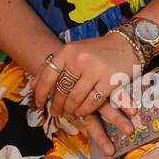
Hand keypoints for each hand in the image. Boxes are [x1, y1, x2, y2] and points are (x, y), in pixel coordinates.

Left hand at [32, 33, 139, 154]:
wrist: (127, 44)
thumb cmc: (96, 50)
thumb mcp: (73, 52)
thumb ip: (52, 66)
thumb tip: (31, 85)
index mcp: (68, 51)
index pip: (48, 75)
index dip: (41, 92)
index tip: (38, 103)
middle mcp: (80, 60)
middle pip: (62, 89)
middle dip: (56, 104)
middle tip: (54, 113)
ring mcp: (95, 70)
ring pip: (76, 98)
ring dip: (70, 109)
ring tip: (67, 114)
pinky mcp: (110, 81)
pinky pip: (92, 102)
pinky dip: (85, 110)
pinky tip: (82, 112)